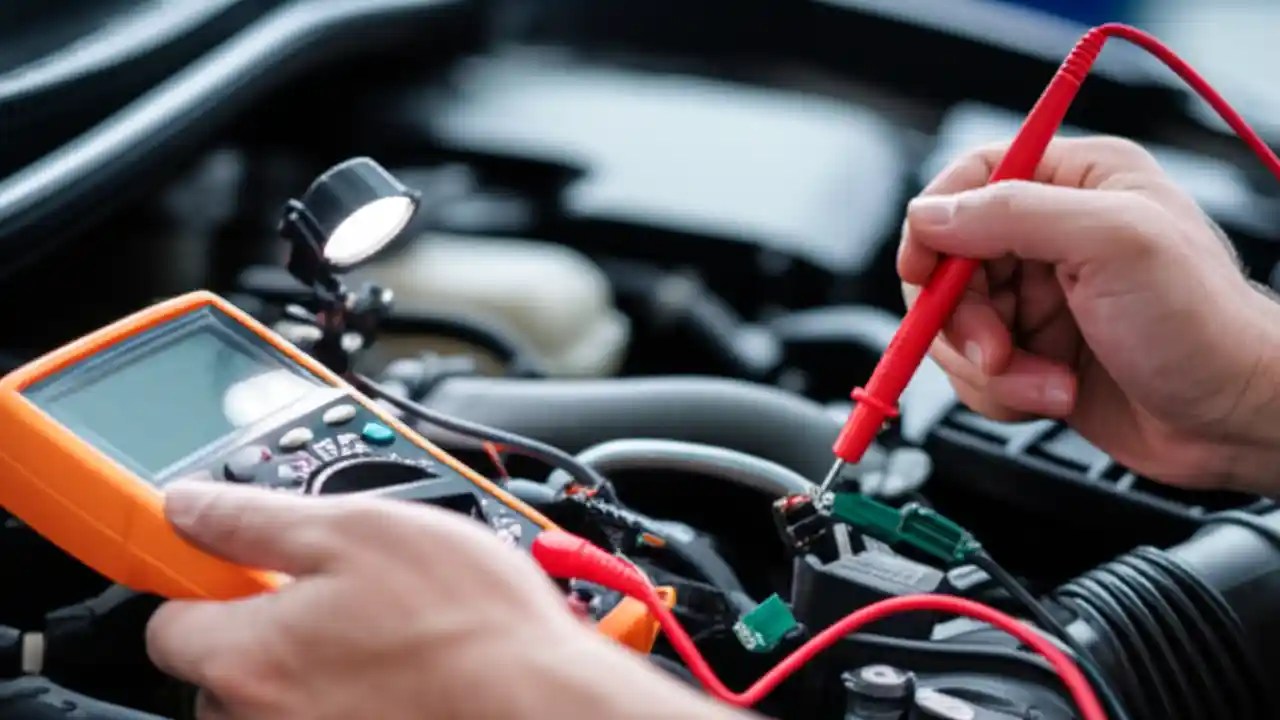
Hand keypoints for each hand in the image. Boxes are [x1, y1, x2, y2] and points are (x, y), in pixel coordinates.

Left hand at [145, 481, 740, 719]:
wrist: (542, 703)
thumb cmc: (468, 623)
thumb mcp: (360, 528)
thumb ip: (252, 518)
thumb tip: (189, 506)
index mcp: (247, 659)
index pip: (168, 621)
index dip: (206, 578)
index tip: (238, 561)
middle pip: (223, 668)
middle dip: (265, 627)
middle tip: (337, 592)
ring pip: (276, 699)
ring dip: (310, 666)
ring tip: (383, 629)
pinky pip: (326, 717)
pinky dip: (350, 696)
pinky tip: (399, 670)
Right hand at [899, 136, 1279, 492]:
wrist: (1235, 421)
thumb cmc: (1205, 327)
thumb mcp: (1112, 244)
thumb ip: (1014, 215)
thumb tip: (931, 215)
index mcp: (1076, 184)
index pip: (971, 180)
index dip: (934, 225)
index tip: (923, 271)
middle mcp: (1052, 237)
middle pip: (948, 263)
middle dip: (960, 318)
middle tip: (995, 349)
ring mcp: (1039, 300)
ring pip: (954, 326)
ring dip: (987, 367)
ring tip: (1043, 380)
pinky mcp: (1033, 355)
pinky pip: (975, 371)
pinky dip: (1001, 393)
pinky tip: (1052, 395)